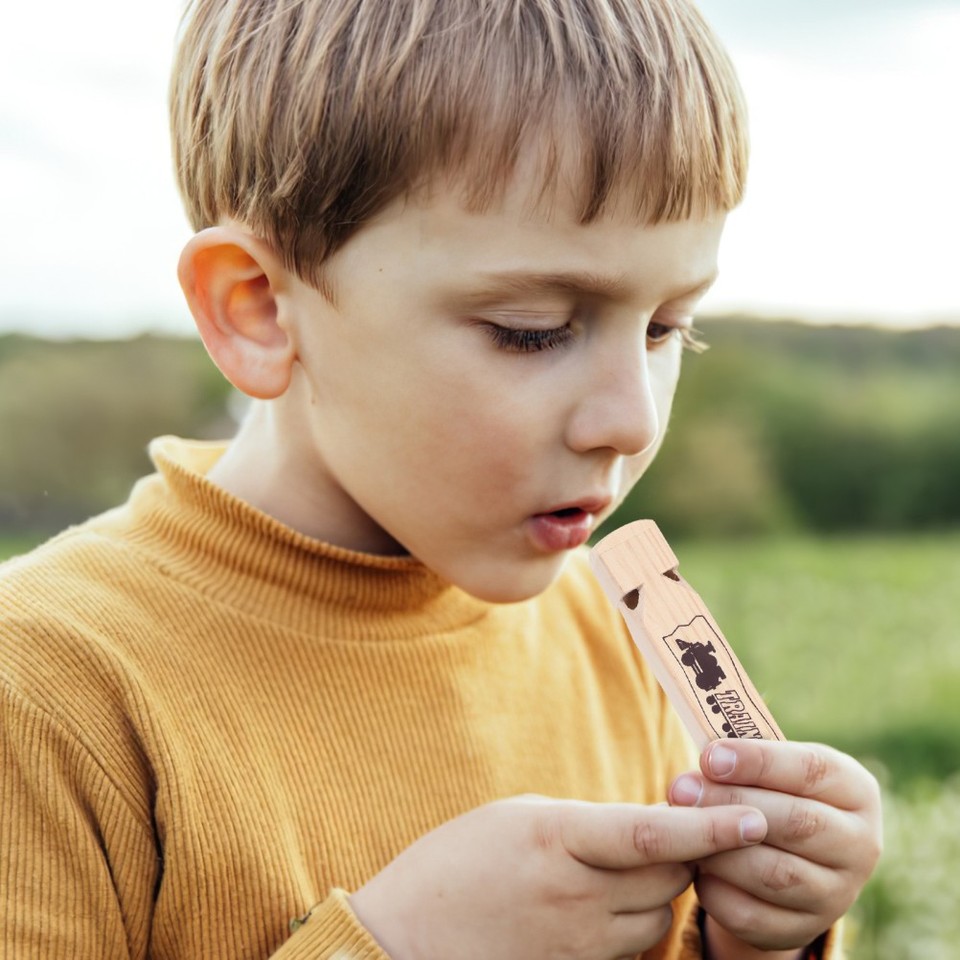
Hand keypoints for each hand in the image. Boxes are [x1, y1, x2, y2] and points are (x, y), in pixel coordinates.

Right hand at [350, 794, 767, 959]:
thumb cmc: (457, 861)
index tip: (754, 815)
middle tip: (678, 826)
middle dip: (687, 851)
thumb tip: (641, 830)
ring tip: (625, 866)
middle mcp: (576, 894)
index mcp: (559, 838)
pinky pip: (632, 946)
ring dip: (660, 888)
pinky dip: (635, 921)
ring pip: (658, 914)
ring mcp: (578, 942)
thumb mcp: (520, 817)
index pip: (651, 833)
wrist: (409, 935)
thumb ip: (585, 824)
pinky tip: (606, 902)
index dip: (709, 827)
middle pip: (669, 875)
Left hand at [669, 740, 882, 956]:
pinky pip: (754, 916)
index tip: (710, 756)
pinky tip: (692, 865)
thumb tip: (705, 755)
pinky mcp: (804, 930)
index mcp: (855, 789)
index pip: (812, 770)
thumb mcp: (769, 766)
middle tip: (680, 790)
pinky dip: (716, 891)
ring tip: (681, 827)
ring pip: (776, 875)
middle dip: (731, 804)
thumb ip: (742, 757)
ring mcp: (838, 894)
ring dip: (720, 850)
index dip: (759, 761)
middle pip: (797, 823)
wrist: (786, 854)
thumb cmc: (771, 791)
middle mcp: (860, 845)